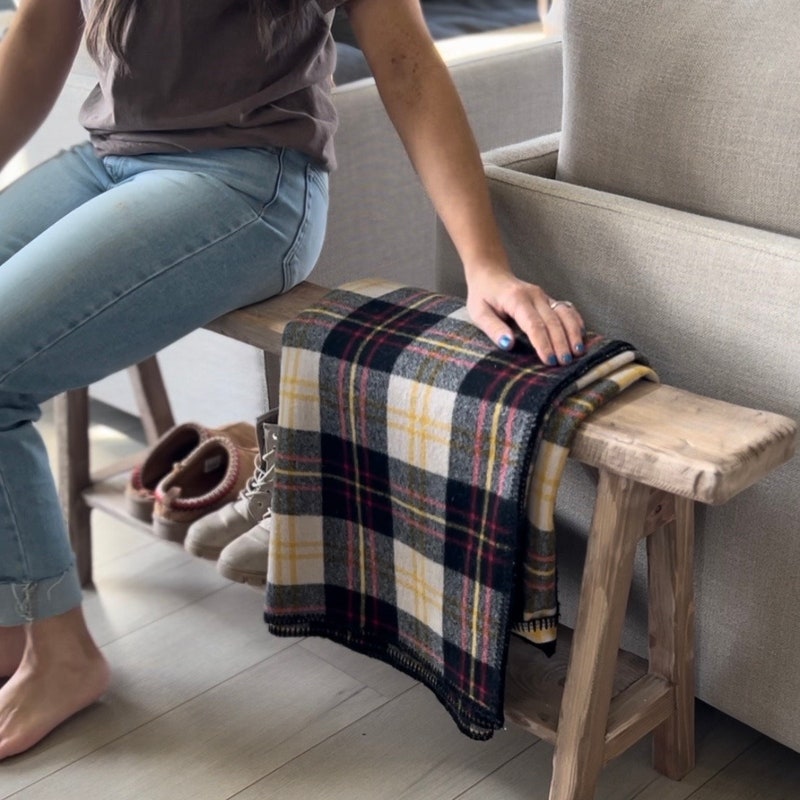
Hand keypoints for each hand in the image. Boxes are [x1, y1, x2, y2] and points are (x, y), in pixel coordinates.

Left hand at [465, 268, 585, 365]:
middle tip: (565, 363)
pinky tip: (581, 337)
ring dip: (573, 333)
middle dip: (561, 343)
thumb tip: (508, 344)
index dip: (543, 343)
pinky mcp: (549, 300)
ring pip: (564, 314)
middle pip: (553, 321)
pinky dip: (576, 323)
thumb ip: (493, 328)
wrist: (490, 274)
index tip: (549, 360)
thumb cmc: (482, 296)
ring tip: (578, 352)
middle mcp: (534, 296)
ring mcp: (544, 296)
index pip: (533, 324)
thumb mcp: (479, 313)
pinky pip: (567, 310)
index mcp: (516, 299)